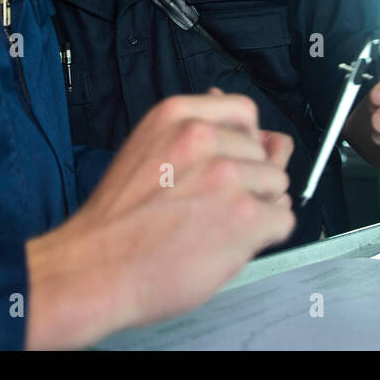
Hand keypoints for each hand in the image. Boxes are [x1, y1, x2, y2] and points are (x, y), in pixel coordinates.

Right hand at [25, 91, 295, 349]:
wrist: (95, 268)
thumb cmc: (118, 219)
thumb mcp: (148, 150)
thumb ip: (199, 132)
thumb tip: (244, 116)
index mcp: (177, 115)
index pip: (244, 111)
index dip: (242, 141)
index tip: (228, 162)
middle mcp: (205, 138)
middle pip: (263, 151)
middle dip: (249, 179)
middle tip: (208, 206)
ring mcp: (227, 176)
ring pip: (278, 184)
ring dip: (257, 207)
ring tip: (215, 225)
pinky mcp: (245, 216)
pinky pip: (284, 218)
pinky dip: (265, 235)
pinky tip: (229, 243)